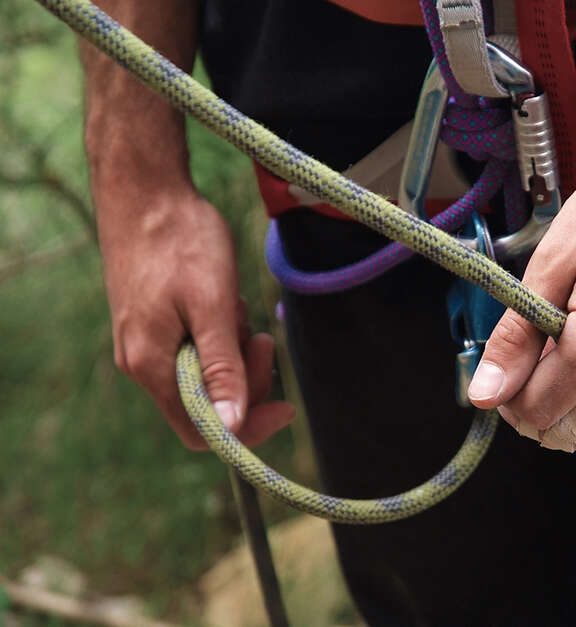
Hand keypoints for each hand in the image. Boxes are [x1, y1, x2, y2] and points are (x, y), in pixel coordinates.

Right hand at [99, 189, 293, 449]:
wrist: (144, 189)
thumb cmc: (179, 240)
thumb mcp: (212, 305)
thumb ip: (222, 368)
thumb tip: (231, 427)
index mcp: (151, 365)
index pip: (202, 429)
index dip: (247, 427)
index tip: (286, 404)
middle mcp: (142, 363)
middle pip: (208, 403)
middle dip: (246, 378)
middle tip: (264, 337)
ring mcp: (146, 342)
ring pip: (206, 372)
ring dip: (235, 350)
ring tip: (238, 306)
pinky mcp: (154, 323)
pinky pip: (197, 347)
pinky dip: (221, 331)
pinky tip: (225, 299)